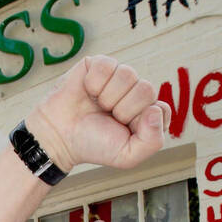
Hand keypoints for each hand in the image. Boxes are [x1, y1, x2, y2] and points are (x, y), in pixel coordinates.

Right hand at [25, 54, 171, 172]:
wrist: (58, 135)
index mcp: (146, 114)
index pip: (162, 109)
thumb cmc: (92, 144)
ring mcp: (119, 77)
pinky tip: (88, 91)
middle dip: (123, 109)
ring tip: (97, 105)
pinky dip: (94, 82)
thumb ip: (152, 141)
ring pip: (128, 74)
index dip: (143, 121)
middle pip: (147, 90)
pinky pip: (108, 65)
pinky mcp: (100, 65)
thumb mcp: (126, 156)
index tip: (124, 129)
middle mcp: (135, 93)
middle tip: (107, 117)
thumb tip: (157, 109)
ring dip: (108, 96)